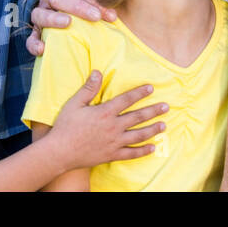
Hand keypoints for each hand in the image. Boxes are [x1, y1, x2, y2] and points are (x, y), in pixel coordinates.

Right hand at [26, 0, 114, 56]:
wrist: (75, 25)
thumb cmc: (88, 13)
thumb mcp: (96, 5)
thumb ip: (103, 4)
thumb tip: (112, 13)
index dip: (93, 1)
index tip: (111, 16)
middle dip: (78, 7)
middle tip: (95, 17)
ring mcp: (40, 16)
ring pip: (40, 14)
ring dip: (53, 19)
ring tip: (68, 23)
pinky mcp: (35, 35)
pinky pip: (31, 39)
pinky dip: (34, 44)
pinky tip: (42, 49)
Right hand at [46, 71, 167, 168]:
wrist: (61, 152)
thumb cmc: (66, 126)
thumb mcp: (75, 103)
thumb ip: (89, 88)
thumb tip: (98, 71)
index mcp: (105, 112)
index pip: (126, 100)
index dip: (140, 93)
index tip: (151, 88)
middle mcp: (113, 127)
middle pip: (138, 117)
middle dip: (153, 111)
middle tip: (166, 107)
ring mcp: (114, 142)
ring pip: (139, 135)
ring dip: (153, 130)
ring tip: (164, 125)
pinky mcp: (112, 155)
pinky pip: (131, 154)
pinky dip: (143, 151)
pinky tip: (153, 148)